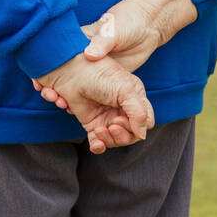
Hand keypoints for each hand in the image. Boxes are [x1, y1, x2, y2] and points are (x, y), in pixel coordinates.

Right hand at [35, 0, 196, 110]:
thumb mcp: (113, 30)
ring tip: (61, 103)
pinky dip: (83, 103)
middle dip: (52, 88)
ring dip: (65, 97)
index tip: (39, 82)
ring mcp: (95, 71)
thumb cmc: (128, 21)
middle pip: (61, 76)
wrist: (148, 26)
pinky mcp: (107, 80)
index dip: (45, 71)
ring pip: (74, 88)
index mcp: (80, 43)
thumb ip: (102, 41)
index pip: (56, 58)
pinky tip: (76, 109)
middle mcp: (84, 58)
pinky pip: (92, 95)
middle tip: (51, 96)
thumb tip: (90, 54)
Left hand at [35, 53, 154, 153]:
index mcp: (135, 98)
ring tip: (99, 130)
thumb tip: (142, 135)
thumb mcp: (125, 90)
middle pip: (131, 134)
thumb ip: (138, 112)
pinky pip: (98, 141)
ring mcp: (107, 117)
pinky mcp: (92, 123)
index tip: (120, 119)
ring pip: (115, 140)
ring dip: (109, 140)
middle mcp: (123, 109)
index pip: (145, 122)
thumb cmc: (99, 75)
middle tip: (111, 126)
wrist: (71, 72)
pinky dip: (98, 144)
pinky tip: (95, 140)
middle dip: (122, 135)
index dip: (136, 127)